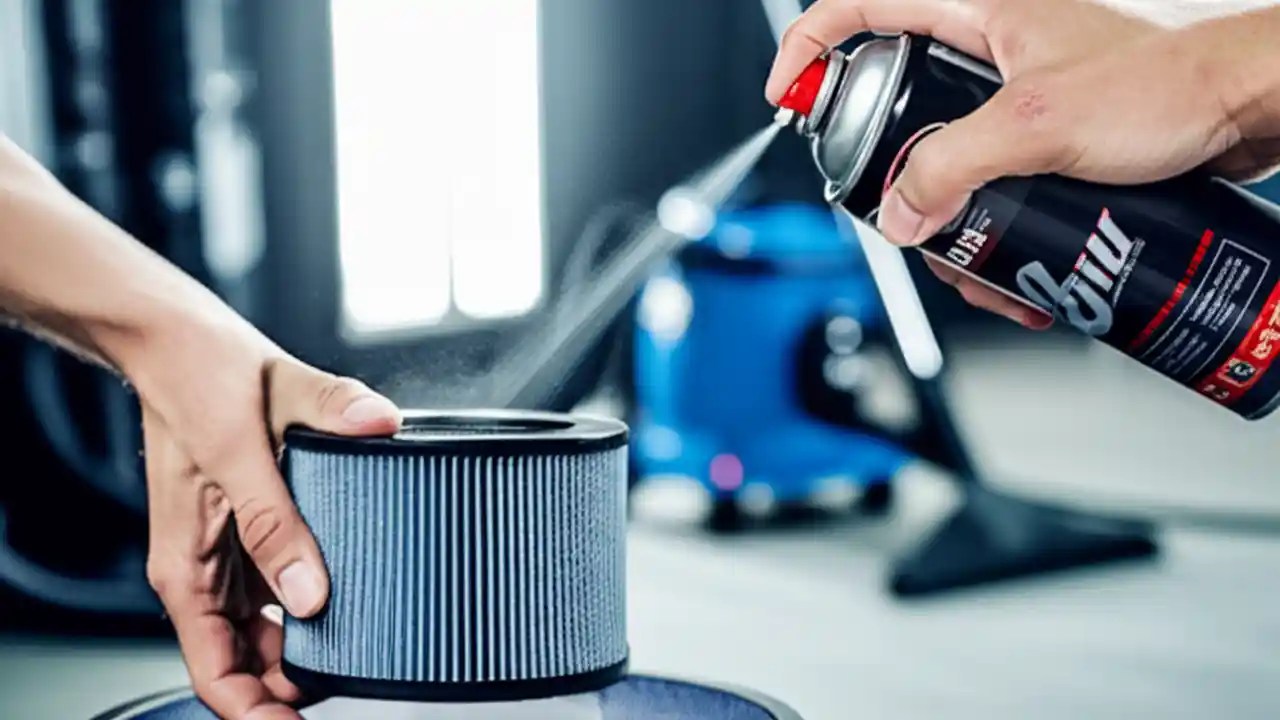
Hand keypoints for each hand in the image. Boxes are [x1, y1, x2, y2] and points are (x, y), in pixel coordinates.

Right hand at [135, 313, 400, 718]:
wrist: (180, 337)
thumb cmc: (197, 374)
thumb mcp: (249, 434)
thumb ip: (290, 501)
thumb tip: (322, 570)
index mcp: (189, 563)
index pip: (216, 669)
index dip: (259, 710)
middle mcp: (206, 567)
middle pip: (246, 660)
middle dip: (293, 686)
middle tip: (356, 684)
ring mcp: (228, 550)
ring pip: (265, 628)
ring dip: (306, 646)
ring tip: (365, 650)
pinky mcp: (250, 525)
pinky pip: (279, 583)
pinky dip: (311, 600)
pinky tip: (353, 596)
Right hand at [765, 0, 1279, 327]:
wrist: (1244, 113)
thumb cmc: (1168, 85)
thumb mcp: (1039, 123)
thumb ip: (952, 163)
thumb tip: (896, 210)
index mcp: (975, 12)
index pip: (860, 8)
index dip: (809, 49)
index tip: (785, 96)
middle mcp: (987, 51)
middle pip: (892, 107)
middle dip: (889, 181)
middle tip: (900, 219)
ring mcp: (1011, 99)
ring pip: (939, 165)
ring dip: (947, 229)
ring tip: (979, 270)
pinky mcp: (1039, 140)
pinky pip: (985, 190)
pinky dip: (987, 236)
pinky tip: (1013, 274)